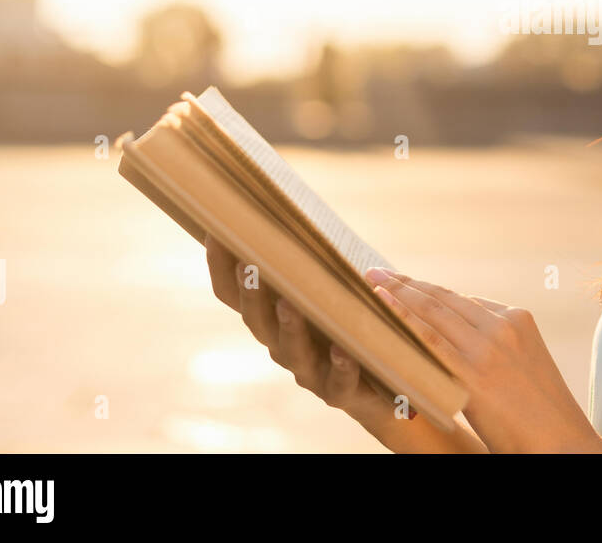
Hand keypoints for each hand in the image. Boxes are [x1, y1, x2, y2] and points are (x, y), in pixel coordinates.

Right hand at [203, 235, 486, 452]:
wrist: (384, 379)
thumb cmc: (351, 319)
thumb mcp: (331, 286)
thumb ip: (315, 260)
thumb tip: (296, 209)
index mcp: (272, 317)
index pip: (234, 292)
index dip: (221, 265)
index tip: (217, 231)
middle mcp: (282, 345)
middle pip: (256, 319)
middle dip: (252, 293)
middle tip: (249, 264)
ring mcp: (310, 371)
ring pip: (291, 350)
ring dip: (290, 326)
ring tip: (290, 303)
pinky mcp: (342, 392)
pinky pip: (338, 381)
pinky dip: (340, 365)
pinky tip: (344, 350)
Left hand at [364, 268, 601, 453]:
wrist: (564, 444)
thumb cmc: (543, 416)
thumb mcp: (525, 366)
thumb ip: (498, 348)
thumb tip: (461, 344)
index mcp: (518, 319)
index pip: (462, 300)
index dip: (428, 290)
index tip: (403, 283)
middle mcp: (504, 324)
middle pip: (444, 298)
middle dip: (407, 283)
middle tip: (376, 273)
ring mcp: (489, 346)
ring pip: (433, 310)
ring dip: (397, 292)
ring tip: (371, 283)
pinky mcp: (474, 373)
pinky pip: (429, 338)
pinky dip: (402, 317)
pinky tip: (382, 305)